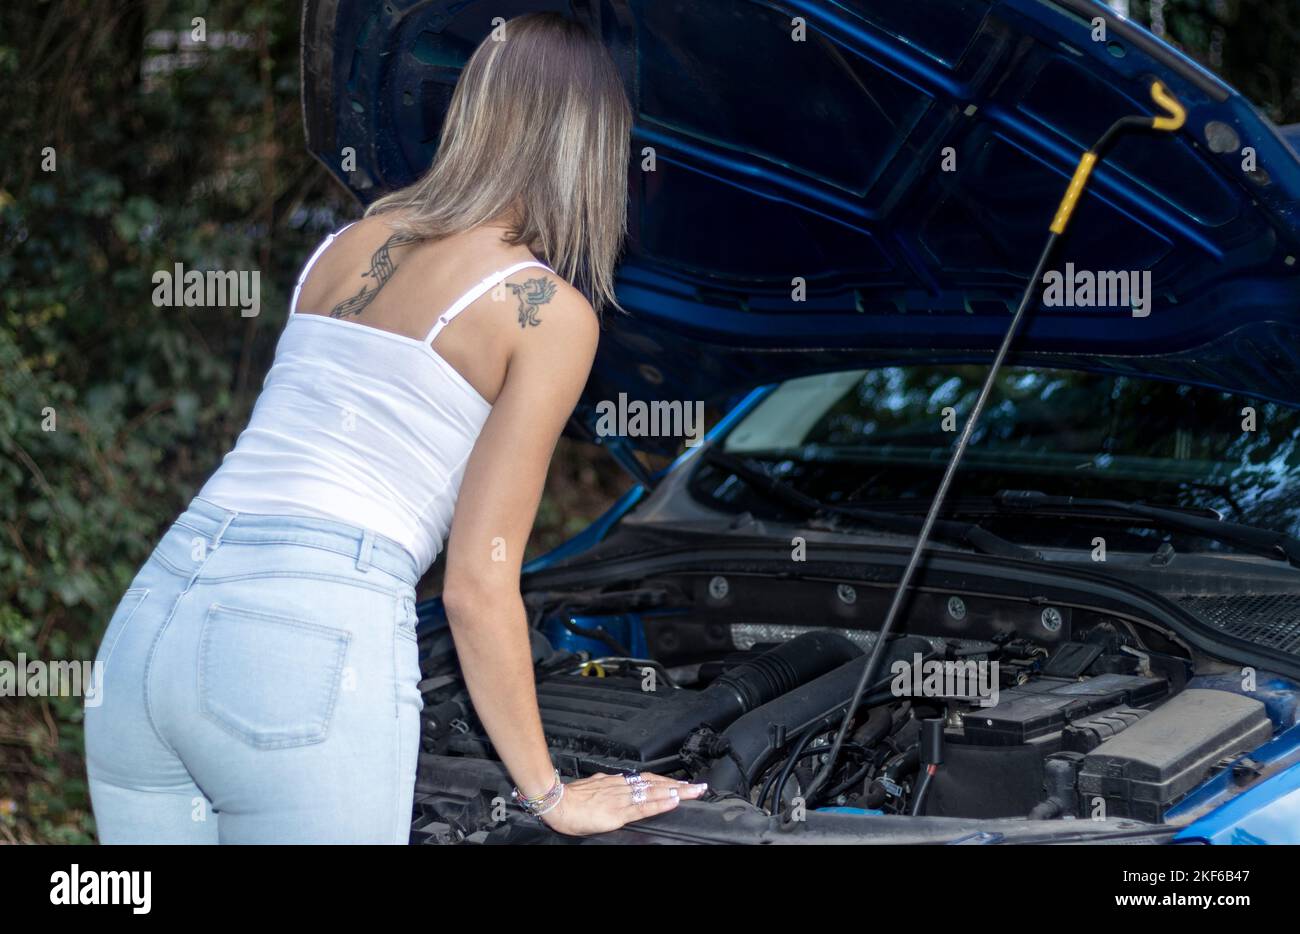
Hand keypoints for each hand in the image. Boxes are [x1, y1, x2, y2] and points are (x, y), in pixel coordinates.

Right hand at [539, 772, 708, 835]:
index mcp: (615, 783)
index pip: (647, 779)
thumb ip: (605, 787)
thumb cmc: (568, 799)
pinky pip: (643, 807)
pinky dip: (661, 803)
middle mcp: (622, 787)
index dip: (666, 781)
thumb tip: (612, 785)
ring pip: (655, 792)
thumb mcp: (591, 788)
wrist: (555, 803)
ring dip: (678, 792)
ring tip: (695, 792)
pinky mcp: (618, 812)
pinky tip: (674, 801)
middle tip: (700, 786)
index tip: (682, 783)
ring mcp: (622, 799)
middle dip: (680, 785)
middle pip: (657, 783)